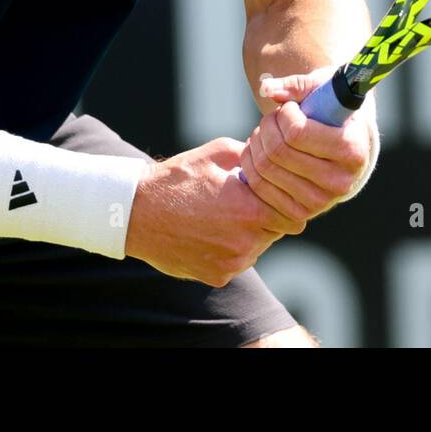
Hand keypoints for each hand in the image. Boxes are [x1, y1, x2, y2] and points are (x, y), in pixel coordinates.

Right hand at [124, 137, 305, 288]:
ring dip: (248, 232)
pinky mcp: (217, 277)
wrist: (136, 213)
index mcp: (249, 210)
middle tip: (243, 200)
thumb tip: (275, 155)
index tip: (272, 191)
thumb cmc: (177, 179)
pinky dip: (229, 248)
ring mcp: (231, 264)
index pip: (294, 213)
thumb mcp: (216, 153)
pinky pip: (236, 261)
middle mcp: (245, 242)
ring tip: (220, 214)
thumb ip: (252, 155)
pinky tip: (208, 230)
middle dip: (266, 214)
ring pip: (257, 247)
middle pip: (276, 231)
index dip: (286, 200)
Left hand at [240, 68, 378, 223]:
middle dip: (267, 127)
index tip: (290, 108)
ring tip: (267, 133)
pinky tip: (260, 150)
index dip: (284, 114)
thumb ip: (295, 86)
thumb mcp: (321, 89)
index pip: (297, 132)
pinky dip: (251, 164)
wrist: (343, 143)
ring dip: (256, 143)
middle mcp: (340, 181)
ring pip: (266, 168)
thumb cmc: (331, 110)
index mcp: (352, 150)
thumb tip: (266, 88)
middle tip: (273, 119)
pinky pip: (260, 187)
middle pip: (278, 151)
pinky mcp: (301, 213)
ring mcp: (321, 202)